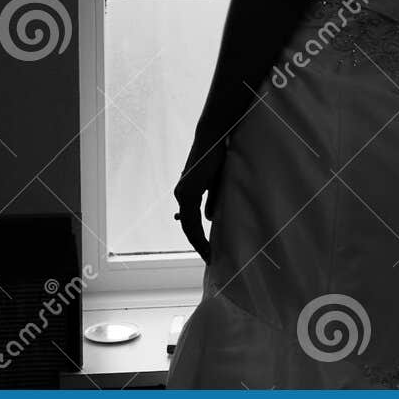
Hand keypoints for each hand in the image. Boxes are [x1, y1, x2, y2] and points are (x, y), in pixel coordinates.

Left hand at [173, 145, 225, 262]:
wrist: (213, 139)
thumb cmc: (216, 157)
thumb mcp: (215, 184)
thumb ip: (211, 200)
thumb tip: (208, 218)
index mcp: (188, 192)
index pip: (190, 220)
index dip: (198, 236)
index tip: (207, 250)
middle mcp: (182, 194)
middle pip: (188, 226)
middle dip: (198, 244)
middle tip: (209, 259)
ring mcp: (183, 194)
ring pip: (189, 226)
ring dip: (198, 243)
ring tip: (209, 256)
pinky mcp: (187, 193)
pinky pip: (192, 219)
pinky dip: (198, 234)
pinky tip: (206, 244)